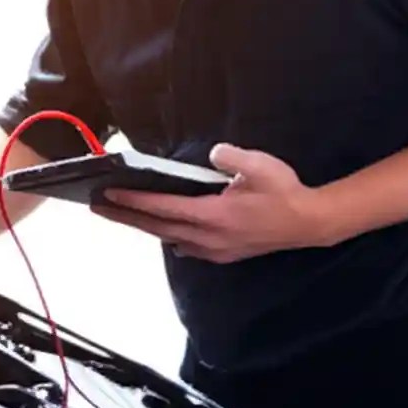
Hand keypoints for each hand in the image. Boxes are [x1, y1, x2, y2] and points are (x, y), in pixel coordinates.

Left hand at [90, 144, 332, 262]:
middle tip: (97, 208)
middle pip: (156, 227)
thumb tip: (211, 154)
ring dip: (143, 227)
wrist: (310, 223)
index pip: (163, 208)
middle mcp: (209, 236)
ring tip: (121, 216)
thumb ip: (230, 157)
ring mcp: (215, 248)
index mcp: (214, 214)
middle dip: (125, 217)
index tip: (108, 195)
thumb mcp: (260, 165)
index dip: (133, 201)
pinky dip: (168, 236)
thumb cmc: (285, 192)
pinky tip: (162, 232)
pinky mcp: (224, 253)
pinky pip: (187, 247)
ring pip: (169, 238)